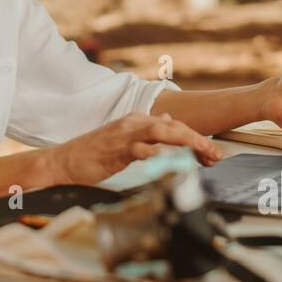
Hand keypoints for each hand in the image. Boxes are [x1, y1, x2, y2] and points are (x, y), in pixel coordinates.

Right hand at [46, 113, 223, 185]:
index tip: (211, 152)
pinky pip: (142, 149)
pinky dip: (160, 153)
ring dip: (187, 142)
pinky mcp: (117, 149)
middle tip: (216, 154)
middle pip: (173, 125)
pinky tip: (174, 159)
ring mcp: (125, 135)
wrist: (65, 161)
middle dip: (197, 138)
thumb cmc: (94, 153)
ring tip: (204, 154)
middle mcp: (133, 123)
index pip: (172, 125)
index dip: (194, 137)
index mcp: (136, 120)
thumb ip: (145, 131)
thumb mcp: (123, 139)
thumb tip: (165, 120)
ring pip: (162, 132)